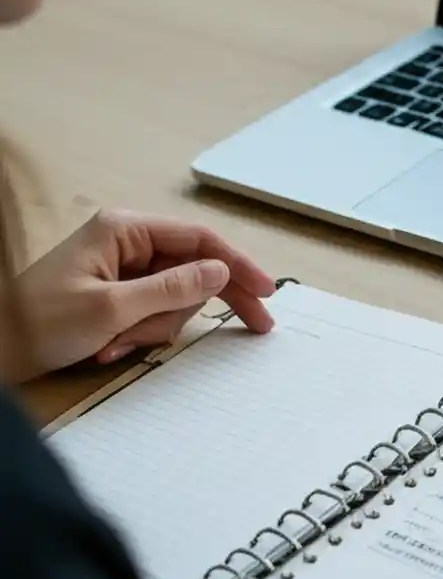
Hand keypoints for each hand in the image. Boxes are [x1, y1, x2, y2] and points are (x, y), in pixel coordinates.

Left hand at [1, 209, 275, 381]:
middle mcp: (127, 243)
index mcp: (125, 230)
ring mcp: (121, 269)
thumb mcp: (112, 308)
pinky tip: (110, 347)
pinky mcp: (116, 294)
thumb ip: (172, 288)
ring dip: (155, 328)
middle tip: (256, 326)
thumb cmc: (40, 323)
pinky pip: (152, 313)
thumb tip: (221, 272)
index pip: (200, 240)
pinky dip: (139, 334)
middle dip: (191, 307)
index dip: (238, 265)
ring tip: (118, 344)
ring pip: (174, 298)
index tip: (267, 291)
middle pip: (193, 270)